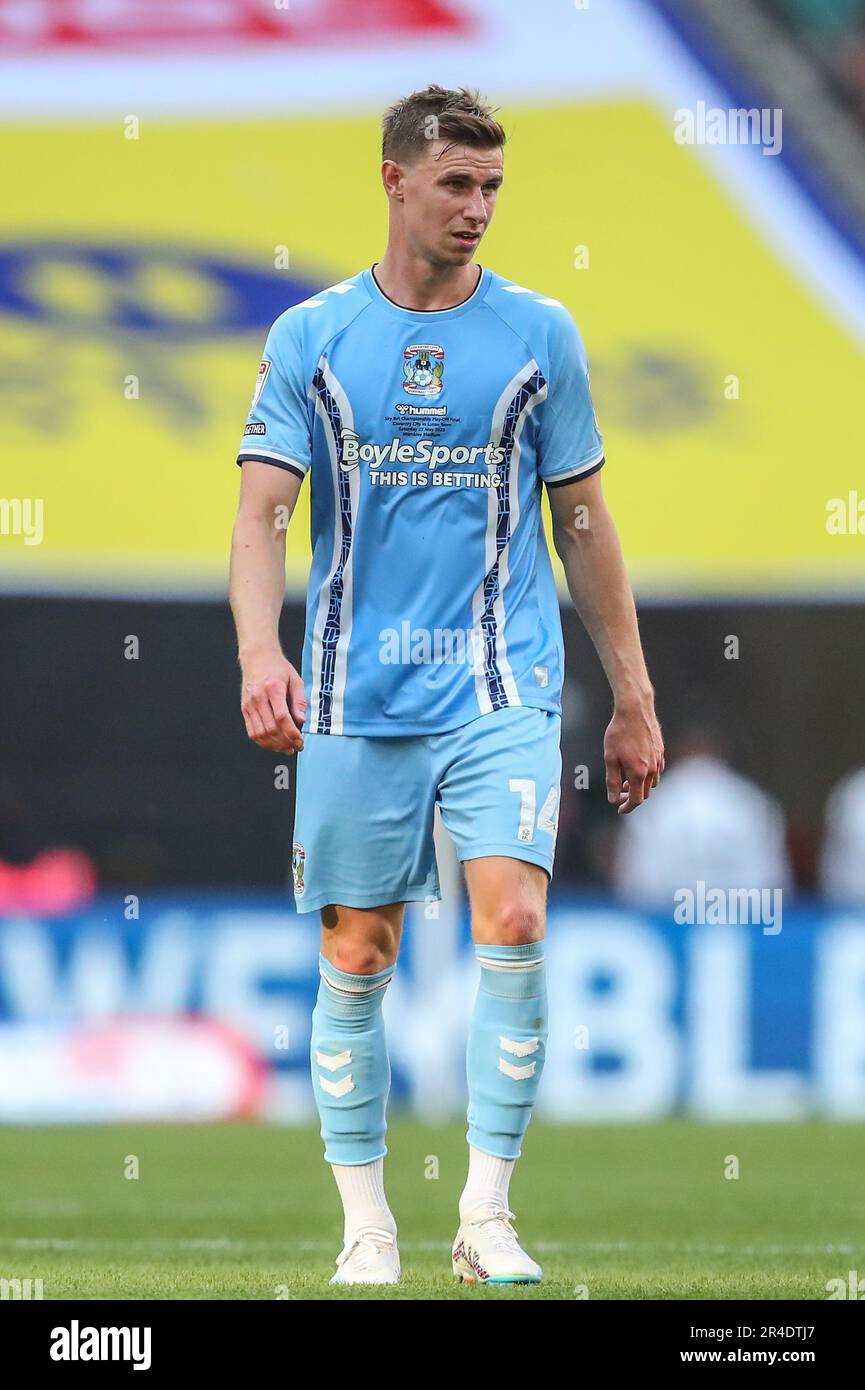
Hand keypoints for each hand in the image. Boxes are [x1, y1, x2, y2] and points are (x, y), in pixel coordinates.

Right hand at [240, 650, 306, 753]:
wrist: (257, 657)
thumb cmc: (278, 668)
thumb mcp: (295, 680)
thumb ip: (299, 701)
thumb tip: (301, 721)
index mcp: (273, 688)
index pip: (282, 717)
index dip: (292, 733)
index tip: (300, 741)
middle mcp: (258, 697)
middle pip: (271, 728)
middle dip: (285, 742)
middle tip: (296, 747)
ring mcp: (249, 704)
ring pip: (260, 733)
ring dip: (274, 745)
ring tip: (286, 748)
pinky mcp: (244, 709)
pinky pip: (251, 731)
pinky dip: (262, 741)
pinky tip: (273, 744)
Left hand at [604, 692, 663, 814]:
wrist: (635, 710)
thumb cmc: (619, 733)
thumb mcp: (610, 758)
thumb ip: (612, 781)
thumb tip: (613, 799)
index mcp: (639, 773)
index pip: (636, 800)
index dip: (627, 807)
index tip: (619, 809)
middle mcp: (652, 769)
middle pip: (645, 793)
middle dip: (632, 797)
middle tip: (619, 793)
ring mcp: (659, 760)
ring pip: (653, 782)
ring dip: (641, 786)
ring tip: (626, 779)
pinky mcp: (661, 751)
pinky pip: (657, 770)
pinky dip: (648, 775)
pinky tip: (637, 767)